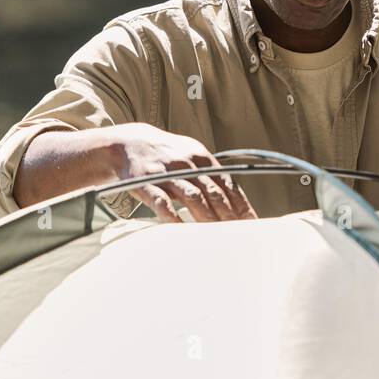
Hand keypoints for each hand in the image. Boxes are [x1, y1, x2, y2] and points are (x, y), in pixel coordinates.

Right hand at [107, 123, 257, 222]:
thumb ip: (211, 176)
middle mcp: (187, 164)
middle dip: (228, 213)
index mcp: (201, 158)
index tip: (250, 221)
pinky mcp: (146, 182)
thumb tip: (235, 200)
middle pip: (213, 191)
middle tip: (238, 232)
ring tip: (217, 235)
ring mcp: (167, 173)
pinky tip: (181, 229)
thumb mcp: (191, 157)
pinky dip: (172, 216)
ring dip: (207, 216)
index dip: (240, 203)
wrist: (128, 143)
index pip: (227, 183)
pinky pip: (161, 202)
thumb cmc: (166, 155)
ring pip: (192, 197)